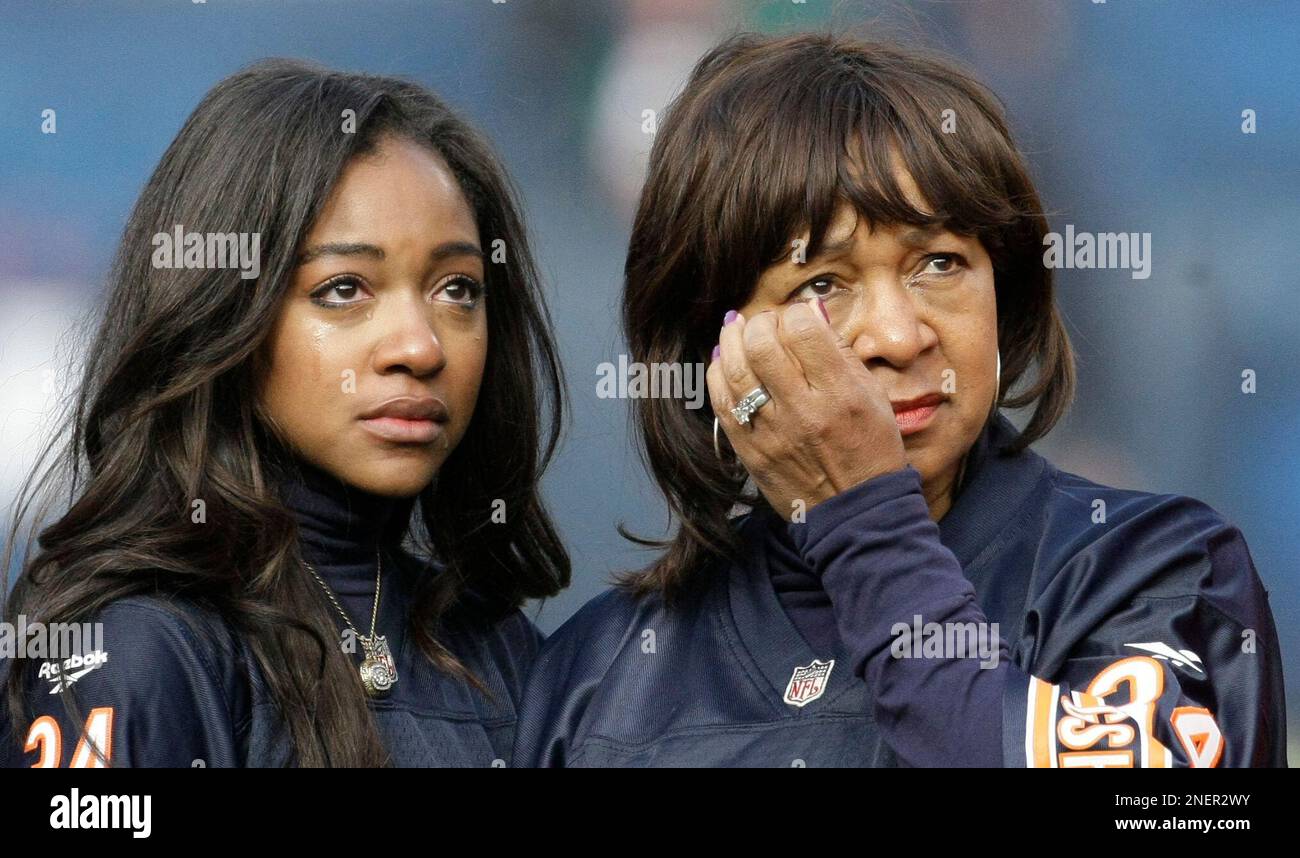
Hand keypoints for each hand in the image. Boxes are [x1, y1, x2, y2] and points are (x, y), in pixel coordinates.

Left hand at [706, 302, 905, 519]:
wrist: (857, 513)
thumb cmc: (871, 450)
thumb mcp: (873, 396)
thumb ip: (841, 353)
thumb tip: (810, 313)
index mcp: (840, 394)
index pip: (803, 330)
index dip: (796, 314)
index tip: (798, 319)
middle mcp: (803, 411)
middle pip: (762, 344)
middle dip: (761, 322)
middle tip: (766, 322)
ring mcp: (771, 433)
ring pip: (735, 370)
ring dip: (732, 340)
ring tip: (738, 329)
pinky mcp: (749, 451)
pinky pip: (721, 402)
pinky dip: (718, 374)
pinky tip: (724, 361)